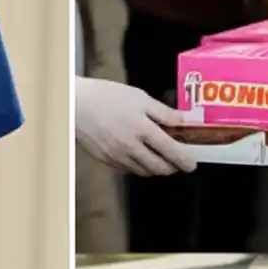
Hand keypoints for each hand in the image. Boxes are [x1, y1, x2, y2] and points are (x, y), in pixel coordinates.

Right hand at [75, 77, 196, 175]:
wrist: (76, 104)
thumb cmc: (107, 96)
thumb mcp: (139, 97)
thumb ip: (163, 112)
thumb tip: (182, 122)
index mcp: (142, 128)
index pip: (171, 151)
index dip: (185, 160)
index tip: (192, 164)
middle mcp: (130, 147)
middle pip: (159, 167)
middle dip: (172, 167)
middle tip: (178, 162)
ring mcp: (117, 156)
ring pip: (144, 171)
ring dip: (155, 168)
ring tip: (159, 157)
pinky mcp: (106, 160)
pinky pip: (128, 169)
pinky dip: (138, 166)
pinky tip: (139, 155)